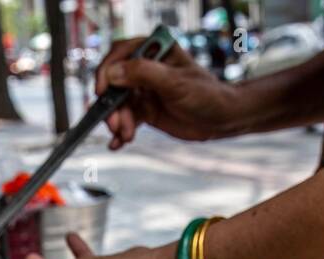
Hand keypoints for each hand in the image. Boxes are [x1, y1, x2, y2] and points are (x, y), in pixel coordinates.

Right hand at [95, 36, 242, 148]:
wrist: (221, 119)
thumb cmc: (206, 94)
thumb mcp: (174, 82)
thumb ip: (143, 74)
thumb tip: (113, 74)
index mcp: (154, 50)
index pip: (120, 53)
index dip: (107, 71)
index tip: (102, 91)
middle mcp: (145, 68)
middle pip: (114, 82)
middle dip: (112, 105)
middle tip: (115, 123)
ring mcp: (144, 90)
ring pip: (118, 104)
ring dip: (117, 121)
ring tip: (125, 135)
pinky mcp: (146, 110)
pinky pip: (126, 119)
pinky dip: (120, 132)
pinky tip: (117, 143)